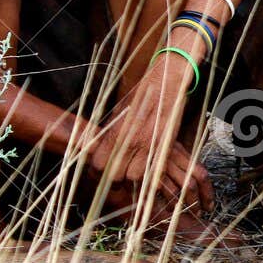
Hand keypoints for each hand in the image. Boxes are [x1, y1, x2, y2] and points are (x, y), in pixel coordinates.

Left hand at [89, 55, 213, 214]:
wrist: (167, 82)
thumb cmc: (141, 94)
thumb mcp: (118, 111)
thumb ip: (108, 132)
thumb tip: (95, 148)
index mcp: (115, 132)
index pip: (98, 165)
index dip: (98, 172)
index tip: (101, 172)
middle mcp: (130, 142)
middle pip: (114, 176)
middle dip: (114, 180)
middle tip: (117, 176)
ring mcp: (149, 146)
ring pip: (134, 178)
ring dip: (133, 177)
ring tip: (134, 170)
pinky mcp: (165, 146)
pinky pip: (154, 171)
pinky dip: (150, 173)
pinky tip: (148, 166)